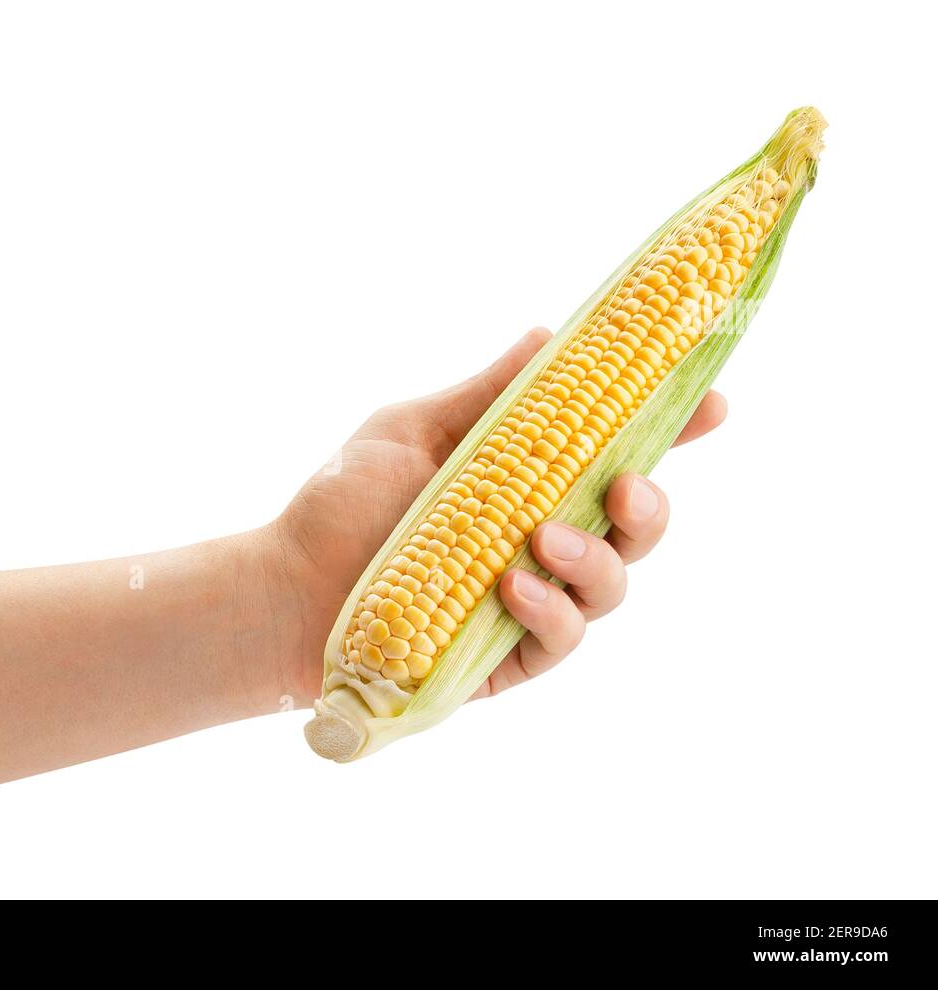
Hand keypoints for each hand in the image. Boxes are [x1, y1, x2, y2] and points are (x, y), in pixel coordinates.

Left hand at [269, 327, 727, 703]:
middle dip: (653, 505)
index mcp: (529, 482)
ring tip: (542, 540)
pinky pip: (562, 641)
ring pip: (614, 588)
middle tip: (629, 486)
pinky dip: (550, 612)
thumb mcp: (414, 432)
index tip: (713, 403)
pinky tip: (511, 588)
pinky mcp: (510, 659)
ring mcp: (532, 603)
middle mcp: (542, 541)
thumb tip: (549, 334)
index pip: (616, 455)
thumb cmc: (342, 506)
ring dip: (597, 562)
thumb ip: (486, 396)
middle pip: (637, 528)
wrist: (285, 588)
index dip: (673, 431)